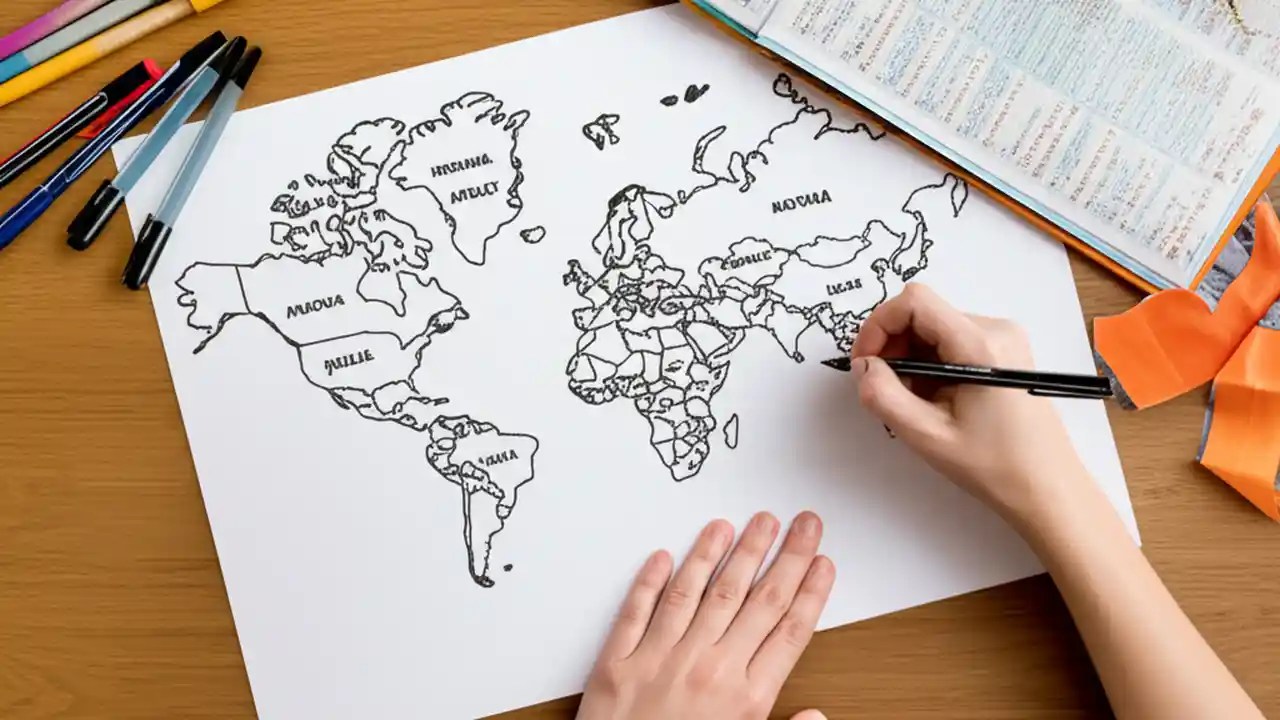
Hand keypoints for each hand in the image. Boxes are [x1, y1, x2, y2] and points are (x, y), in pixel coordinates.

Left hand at [577, 512, 833, 719]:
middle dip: (783, 555)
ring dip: (725, 552)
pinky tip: (667, 554)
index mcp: (745, 701)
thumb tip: (817, 716)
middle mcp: (707, 671)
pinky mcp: (616, 665)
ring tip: (745, 523)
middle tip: (802, 522)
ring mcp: (660, 662)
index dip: (810, 590)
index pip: (788, 630)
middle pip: (755, 600)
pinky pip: (637, 611)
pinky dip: (651, 581)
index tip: (823, 560)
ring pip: (700, 592)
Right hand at [850, 284, 1089, 528]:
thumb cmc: (993, 466)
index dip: (878, 325)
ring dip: (911, 359)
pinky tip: (935, 399)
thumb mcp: (927, 435)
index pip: (915, 301)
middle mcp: (996, 329)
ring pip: (934, 328)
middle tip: (886, 390)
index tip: (865, 362)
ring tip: (915, 401)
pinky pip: (952, 341)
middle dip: (893, 347)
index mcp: (981, 344)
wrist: (1047, 487)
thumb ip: (884, 395)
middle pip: (923, 314)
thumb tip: (862, 366)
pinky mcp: (1005, 351)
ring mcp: (1004, 338)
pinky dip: (930, 364)